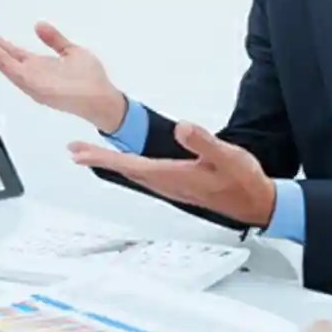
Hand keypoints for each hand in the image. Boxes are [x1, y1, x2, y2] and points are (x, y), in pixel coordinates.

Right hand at [0, 22, 126, 132]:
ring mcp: (32, 82)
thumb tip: (39, 25)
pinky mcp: (35, 87)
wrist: (102, 98)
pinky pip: (14, 71)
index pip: (10, 51)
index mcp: (38, 66)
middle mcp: (31, 75)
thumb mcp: (71, 51)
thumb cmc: (91, 81)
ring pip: (4, 63)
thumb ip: (54, 39)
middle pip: (2, 56)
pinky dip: (1, 59)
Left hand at [68, 121, 277, 226]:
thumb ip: (204, 142)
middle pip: (125, 169)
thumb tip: (182, 128)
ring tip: (91, 155)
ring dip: (110, 163)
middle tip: (74, 151)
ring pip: (133, 173)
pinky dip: (128, 166)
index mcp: (174, 175)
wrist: (257, 203)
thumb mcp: (228, 157)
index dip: (103, 156)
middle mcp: (168, 184)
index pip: (130, 163)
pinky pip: (145, 175)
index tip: (80, 151)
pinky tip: (127, 163)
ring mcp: (172, 187)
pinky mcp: (179, 185)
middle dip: (98, 159)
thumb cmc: (244, 182)